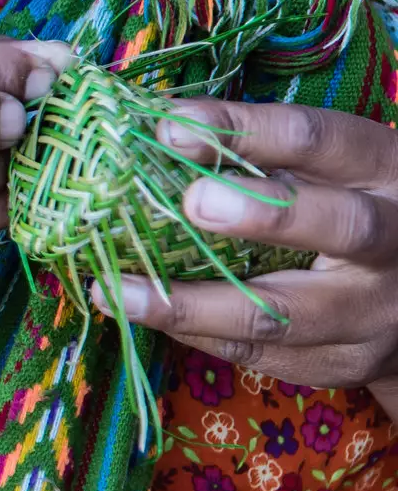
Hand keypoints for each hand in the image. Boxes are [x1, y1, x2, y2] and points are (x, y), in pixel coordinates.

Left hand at [93, 100, 397, 414]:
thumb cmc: (346, 207)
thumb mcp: (328, 169)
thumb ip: (262, 151)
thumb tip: (158, 129)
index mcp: (385, 171)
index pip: (320, 140)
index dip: (246, 129)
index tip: (171, 127)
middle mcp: (394, 242)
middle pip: (342, 225)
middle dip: (265, 214)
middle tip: (192, 201)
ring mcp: (373, 313)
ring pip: (284, 314)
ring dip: (192, 303)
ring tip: (119, 288)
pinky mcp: (343, 364)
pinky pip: (259, 353)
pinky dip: (194, 333)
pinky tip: (143, 314)